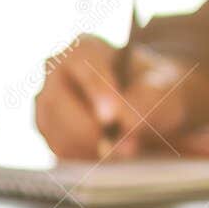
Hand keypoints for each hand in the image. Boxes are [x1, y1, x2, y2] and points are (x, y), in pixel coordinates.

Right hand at [35, 35, 208, 158]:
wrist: (147, 104)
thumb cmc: (154, 89)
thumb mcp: (162, 89)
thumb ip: (147, 102)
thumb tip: (124, 128)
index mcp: (83, 48)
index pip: (83, 66)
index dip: (96, 92)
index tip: (111, 118)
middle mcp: (54, 73)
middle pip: (57, 104)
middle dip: (90, 132)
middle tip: (125, 149)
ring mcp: (45, 104)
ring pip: (56, 132)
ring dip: (92, 149)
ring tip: (127, 150)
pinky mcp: (48, 132)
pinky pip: (60, 151)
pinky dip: (88, 159)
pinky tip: (112, 154)